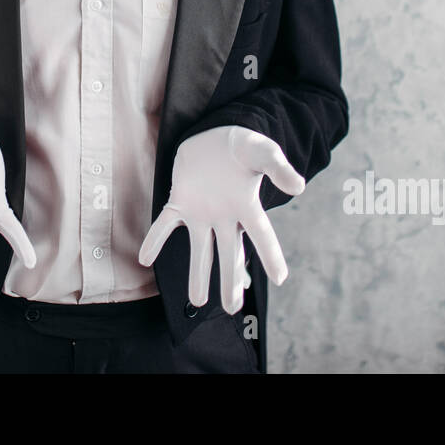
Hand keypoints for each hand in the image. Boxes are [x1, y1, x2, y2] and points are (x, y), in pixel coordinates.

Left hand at [138, 126, 303, 313]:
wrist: (215, 137)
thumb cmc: (244, 147)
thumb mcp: (263, 152)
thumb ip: (279, 168)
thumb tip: (299, 187)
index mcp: (247, 206)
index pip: (261, 234)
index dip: (271, 255)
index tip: (280, 278)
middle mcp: (225, 216)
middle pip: (229, 253)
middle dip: (229, 280)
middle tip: (231, 308)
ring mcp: (201, 212)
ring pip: (199, 249)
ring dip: (197, 273)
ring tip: (197, 301)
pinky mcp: (180, 201)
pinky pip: (165, 224)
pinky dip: (155, 240)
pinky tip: (145, 258)